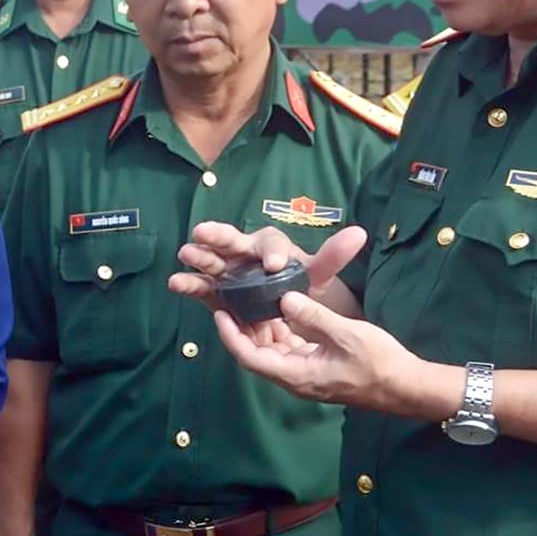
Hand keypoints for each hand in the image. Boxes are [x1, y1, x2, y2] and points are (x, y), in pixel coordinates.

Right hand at [170, 221, 367, 316]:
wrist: (280, 304)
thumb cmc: (296, 282)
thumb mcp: (317, 273)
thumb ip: (333, 256)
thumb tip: (359, 233)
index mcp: (271, 246)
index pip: (272, 245)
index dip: (271, 253)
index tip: (274, 266)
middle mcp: (245, 253)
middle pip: (231, 240)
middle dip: (217, 236)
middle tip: (204, 232)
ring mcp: (227, 271)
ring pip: (212, 260)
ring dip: (198, 257)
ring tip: (186, 254)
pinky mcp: (216, 290)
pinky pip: (201, 286)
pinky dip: (189, 283)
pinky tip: (176, 282)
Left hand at [211, 292, 444, 419]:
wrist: (406, 386)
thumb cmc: (379, 363)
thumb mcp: (346, 334)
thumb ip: (313, 317)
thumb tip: (283, 298)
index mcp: (297, 375)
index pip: (251, 358)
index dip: (231, 336)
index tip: (220, 313)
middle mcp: (295, 378)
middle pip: (256, 354)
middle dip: (242, 328)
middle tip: (231, 298)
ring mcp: (305, 374)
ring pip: (272, 351)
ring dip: (260, 328)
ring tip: (249, 299)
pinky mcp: (316, 368)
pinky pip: (289, 349)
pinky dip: (280, 330)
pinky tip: (278, 309)